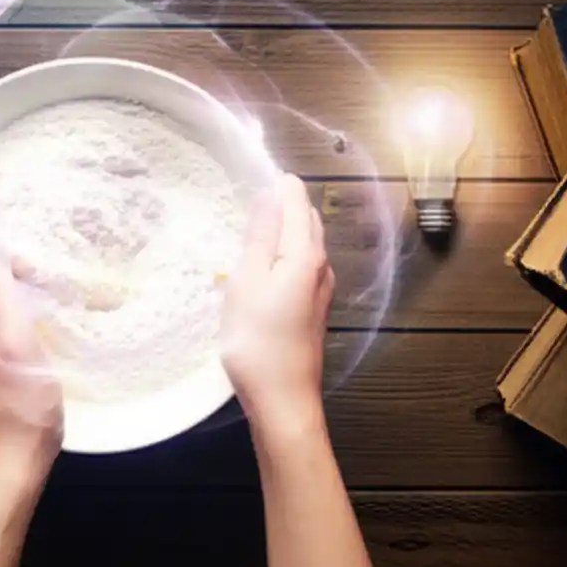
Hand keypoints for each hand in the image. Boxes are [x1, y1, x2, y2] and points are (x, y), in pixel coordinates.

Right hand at [221, 173, 334, 431]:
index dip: (276, 181)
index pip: (295, 201)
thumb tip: (271, 193)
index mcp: (304, 254)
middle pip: (305, 219)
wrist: (284, 401)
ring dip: (284, 227)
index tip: (251, 166)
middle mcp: (321, 266)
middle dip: (283, 200)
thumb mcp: (246, 282)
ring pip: (306, 243)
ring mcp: (321, 289)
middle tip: (250, 192)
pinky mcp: (313, 309)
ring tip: (253, 224)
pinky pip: (302, 265)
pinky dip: (285, 252)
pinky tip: (264, 265)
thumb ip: (259, 236)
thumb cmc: (257, 342)